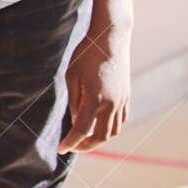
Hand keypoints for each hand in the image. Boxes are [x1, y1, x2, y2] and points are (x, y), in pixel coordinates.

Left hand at [58, 22, 131, 152]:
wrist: (110, 38)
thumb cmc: (86, 54)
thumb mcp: (71, 76)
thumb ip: (73, 101)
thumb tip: (76, 121)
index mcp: (95, 98)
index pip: (81, 129)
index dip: (70, 142)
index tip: (61, 149)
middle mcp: (112, 103)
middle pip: (101, 136)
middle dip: (86, 146)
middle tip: (73, 147)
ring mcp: (122, 100)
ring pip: (114, 131)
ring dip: (99, 139)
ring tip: (85, 139)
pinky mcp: (127, 96)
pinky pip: (121, 120)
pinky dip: (110, 128)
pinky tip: (100, 126)